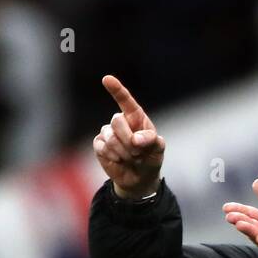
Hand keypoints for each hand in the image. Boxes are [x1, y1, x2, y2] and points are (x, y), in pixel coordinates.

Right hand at [94, 75, 165, 198]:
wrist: (140, 178)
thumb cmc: (150, 159)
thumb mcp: (158, 149)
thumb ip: (151, 140)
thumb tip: (135, 139)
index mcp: (136, 118)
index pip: (126, 101)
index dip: (117, 90)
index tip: (107, 79)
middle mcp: (121, 122)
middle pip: (117, 120)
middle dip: (129, 139)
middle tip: (138, 152)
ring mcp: (108, 133)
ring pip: (110, 137)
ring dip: (124, 152)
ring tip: (131, 158)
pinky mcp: (99, 145)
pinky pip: (103, 148)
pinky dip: (114, 157)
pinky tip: (120, 160)